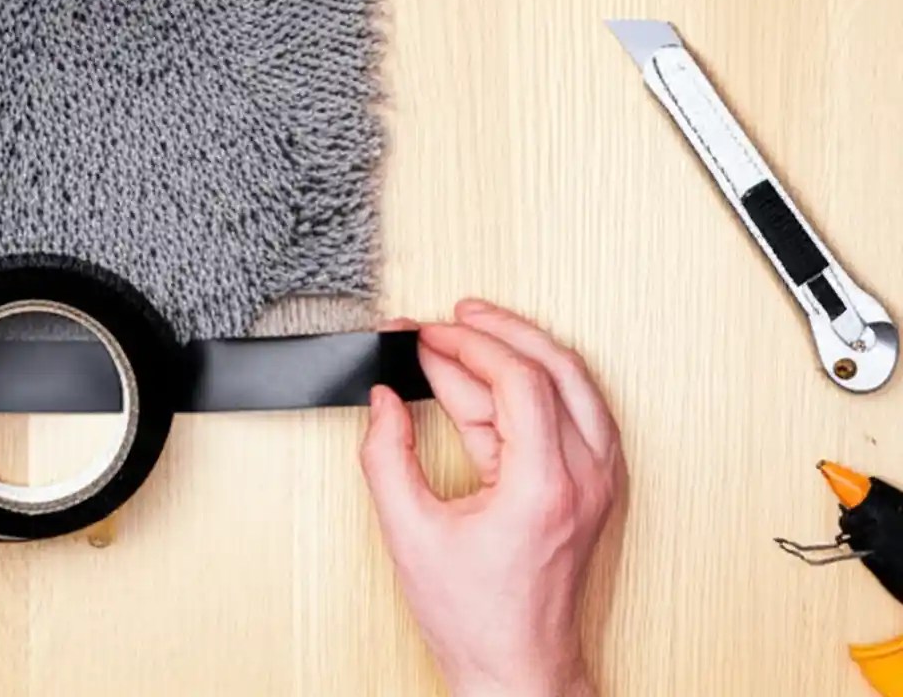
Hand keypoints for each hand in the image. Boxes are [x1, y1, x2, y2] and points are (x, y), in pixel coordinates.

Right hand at [363, 300, 623, 696]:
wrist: (519, 669)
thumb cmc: (476, 620)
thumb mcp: (409, 534)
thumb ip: (386, 457)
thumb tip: (384, 404)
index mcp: (544, 486)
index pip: (518, 379)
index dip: (467, 345)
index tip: (427, 335)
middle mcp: (585, 476)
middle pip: (554, 367)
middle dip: (496, 332)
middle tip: (449, 320)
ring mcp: (599, 480)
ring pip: (573, 383)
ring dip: (522, 350)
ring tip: (473, 332)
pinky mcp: (595, 486)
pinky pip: (576, 410)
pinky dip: (536, 383)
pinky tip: (497, 376)